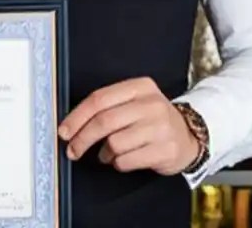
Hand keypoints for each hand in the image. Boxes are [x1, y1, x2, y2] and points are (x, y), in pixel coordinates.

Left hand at [57, 77, 200, 175]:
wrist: (188, 136)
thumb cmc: (151, 120)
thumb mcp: (134, 103)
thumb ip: (107, 107)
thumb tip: (71, 124)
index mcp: (140, 87)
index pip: (100, 99)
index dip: (77, 117)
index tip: (64, 131)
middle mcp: (152, 104)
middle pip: (104, 121)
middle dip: (82, 139)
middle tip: (72, 150)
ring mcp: (161, 128)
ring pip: (114, 143)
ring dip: (104, 153)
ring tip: (109, 152)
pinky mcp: (165, 150)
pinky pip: (126, 161)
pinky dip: (118, 163)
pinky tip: (124, 159)